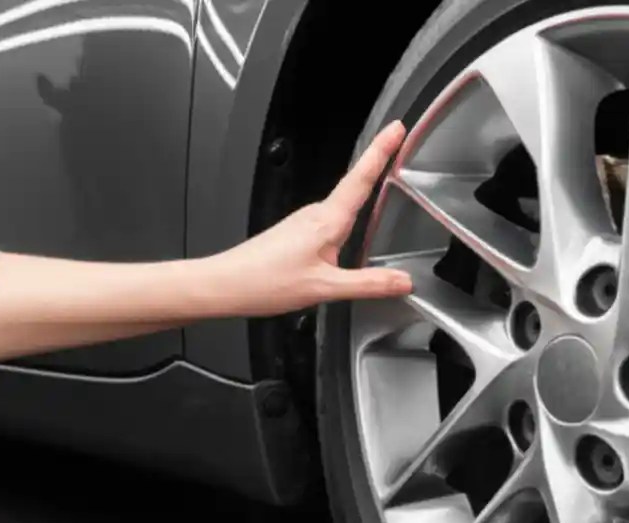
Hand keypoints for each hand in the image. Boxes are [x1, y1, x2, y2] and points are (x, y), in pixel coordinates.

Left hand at [202, 121, 412, 316]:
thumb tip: (403, 280)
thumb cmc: (265, 281)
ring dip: (365, 189)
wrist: (225, 284)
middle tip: (400, 144)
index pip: (361, 178)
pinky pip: (333, 220)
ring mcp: (306, 222)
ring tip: (387, 178)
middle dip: (379, 163)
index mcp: (327, 220)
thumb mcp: (324, 287)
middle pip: (355, 183)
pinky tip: (355, 230)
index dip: (381, 151)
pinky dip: (350, 215)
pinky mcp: (299, 233)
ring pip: (344, 204)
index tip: (397, 129)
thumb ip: (368, 284)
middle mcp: (316, 214)